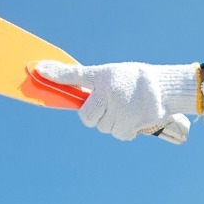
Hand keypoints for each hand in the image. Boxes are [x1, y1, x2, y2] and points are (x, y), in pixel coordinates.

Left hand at [32, 60, 198, 142]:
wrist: (165, 88)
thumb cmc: (133, 79)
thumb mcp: (110, 73)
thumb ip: (86, 80)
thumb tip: (55, 75)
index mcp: (104, 79)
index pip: (76, 77)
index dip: (58, 75)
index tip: (39, 69)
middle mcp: (110, 95)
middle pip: (87, 117)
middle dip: (95, 113)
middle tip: (108, 103)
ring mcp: (120, 112)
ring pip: (103, 127)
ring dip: (110, 121)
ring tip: (124, 107)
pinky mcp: (130, 126)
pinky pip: (117, 134)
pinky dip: (123, 128)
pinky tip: (132, 115)